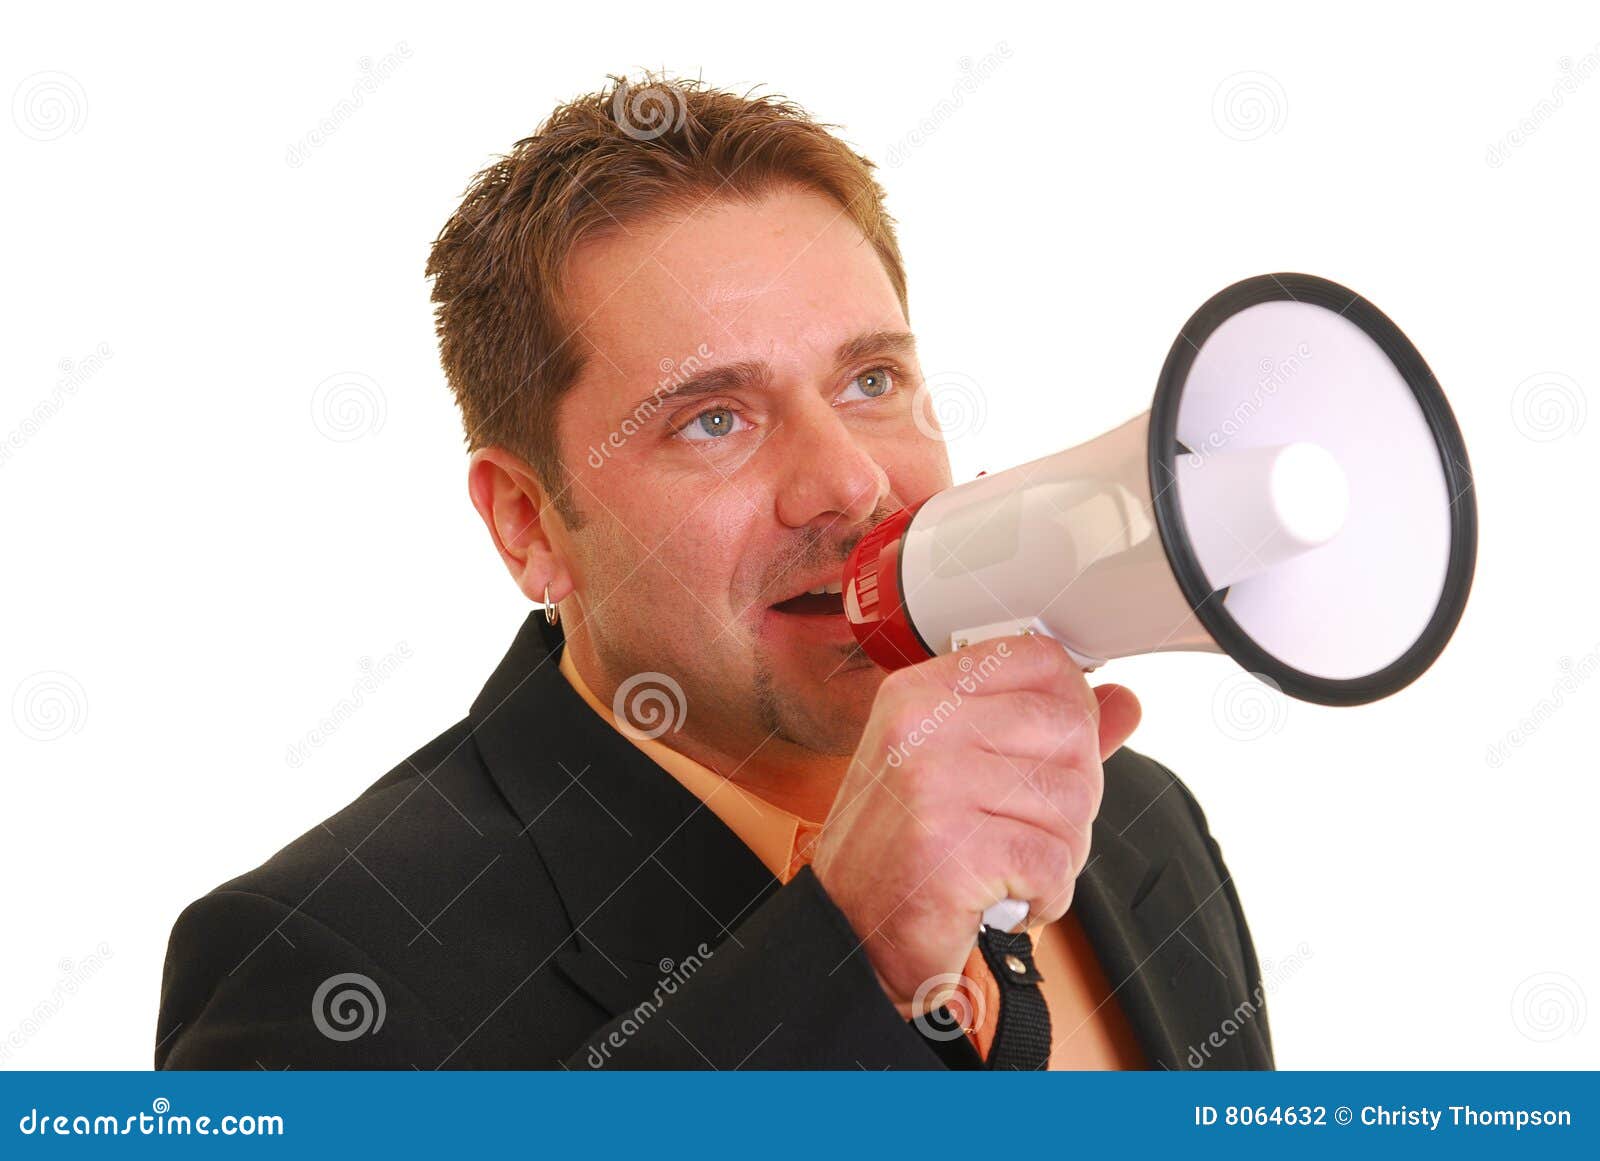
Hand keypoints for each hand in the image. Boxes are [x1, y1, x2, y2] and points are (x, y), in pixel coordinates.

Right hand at [810, 634, 1141, 1012]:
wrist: (849, 933)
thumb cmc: (905, 850)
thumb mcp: (962, 767)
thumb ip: (1045, 731)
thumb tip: (1125, 700)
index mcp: (920, 694)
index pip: (1041, 659)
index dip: (1075, 706)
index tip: (1059, 749)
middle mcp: (921, 728)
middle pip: (1071, 731)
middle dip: (1072, 793)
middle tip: (1030, 827)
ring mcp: (932, 786)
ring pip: (1072, 802)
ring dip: (1059, 852)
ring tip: (1010, 866)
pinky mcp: (951, 851)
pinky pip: (1053, 863)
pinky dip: (1045, 895)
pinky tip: (1006, 898)